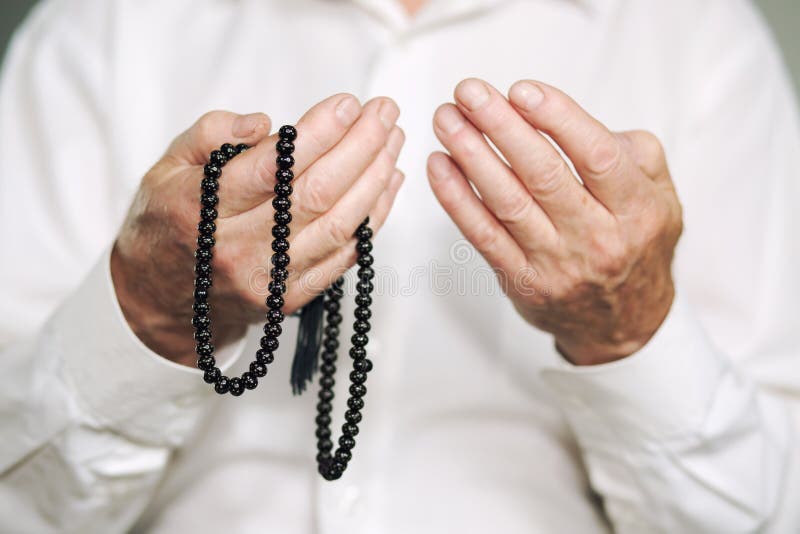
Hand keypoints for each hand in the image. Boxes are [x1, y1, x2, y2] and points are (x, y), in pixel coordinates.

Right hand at [112, 95, 404, 365]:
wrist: (160, 296)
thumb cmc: (168, 220)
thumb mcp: (167, 166)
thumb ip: (210, 135)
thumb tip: (263, 124)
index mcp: (200, 210)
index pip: (272, 168)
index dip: (318, 134)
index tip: (349, 104)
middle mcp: (236, 248)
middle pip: (314, 194)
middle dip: (359, 148)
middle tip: (384, 112)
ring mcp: (267, 278)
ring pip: (337, 226)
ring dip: (374, 180)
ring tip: (392, 141)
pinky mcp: (290, 297)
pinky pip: (343, 257)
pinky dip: (373, 218)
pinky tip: (387, 183)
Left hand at [428, 79, 681, 365]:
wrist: (623, 322)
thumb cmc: (635, 244)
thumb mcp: (661, 195)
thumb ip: (632, 152)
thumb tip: (571, 120)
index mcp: (637, 209)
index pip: (597, 155)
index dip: (557, 118)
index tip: (521, 90)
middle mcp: (598, 239)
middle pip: (543, 175)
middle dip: (500, 127)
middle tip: (469, 92)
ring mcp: (556, 264)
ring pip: (507, 203)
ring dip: (471, 156)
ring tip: (447, 120)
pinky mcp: (522, 282)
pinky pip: (483, 236)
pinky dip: (457, 199)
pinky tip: (440, 166)